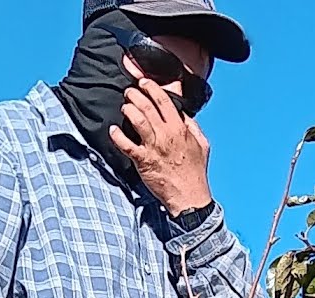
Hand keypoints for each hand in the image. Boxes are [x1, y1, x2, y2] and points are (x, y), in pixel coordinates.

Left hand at [110, 79, 212, 215]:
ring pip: (137, 121)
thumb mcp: (201, 144)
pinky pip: (126, 145)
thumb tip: (183, 114)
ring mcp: (153, 148)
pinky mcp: (143, 161)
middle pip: (147, 107)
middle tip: (129, 93)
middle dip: (135, 95)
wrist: (189, 196)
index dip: (152, 88)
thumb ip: (192, 127)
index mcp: (180, 129)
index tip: (143, 83)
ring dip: (128, 110)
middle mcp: (166, 135)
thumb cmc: (195, 172)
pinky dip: (117, 136)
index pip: (164, 101)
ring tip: (124, 107)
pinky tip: (113, 130)